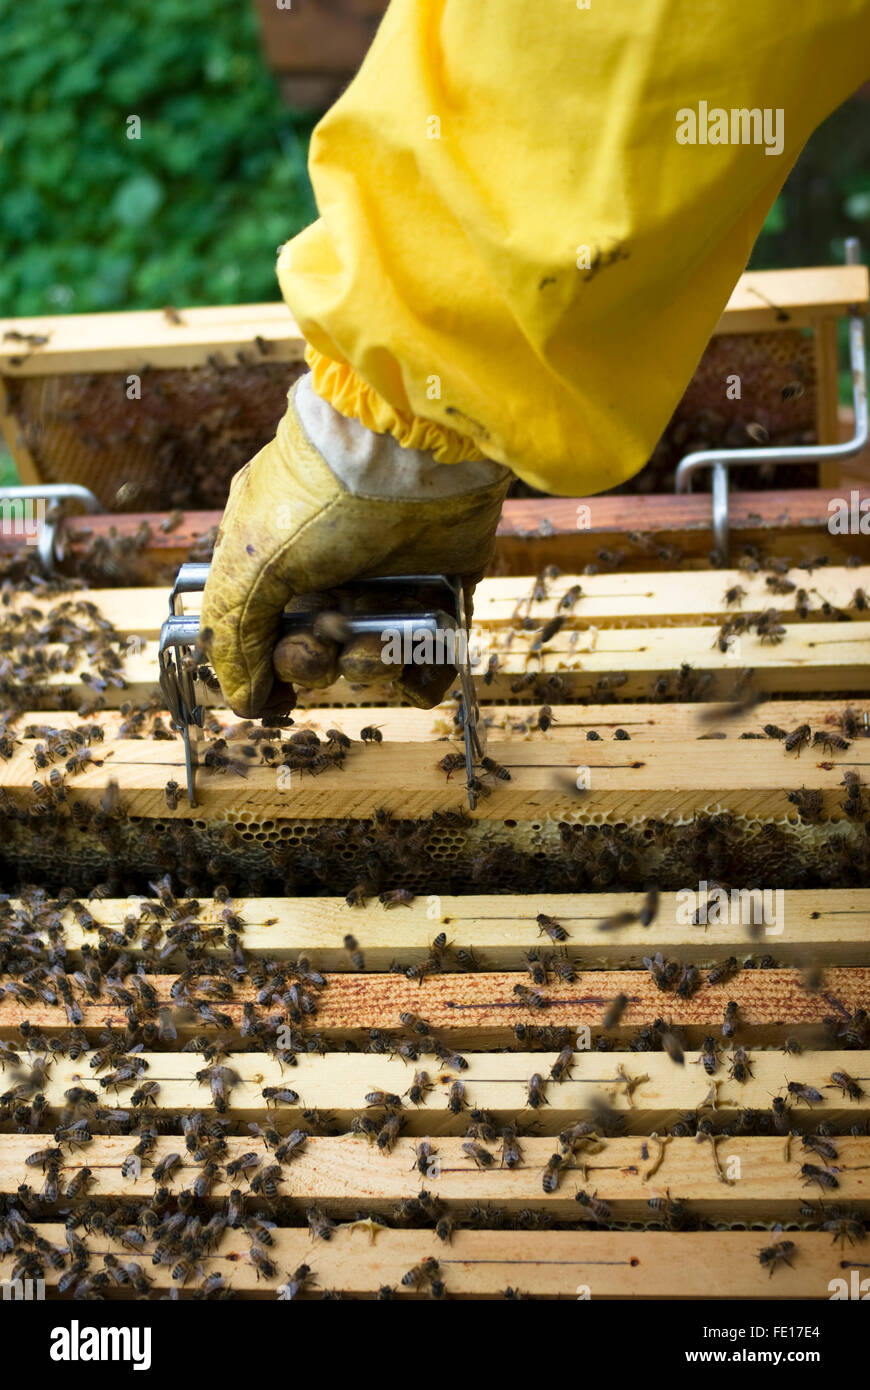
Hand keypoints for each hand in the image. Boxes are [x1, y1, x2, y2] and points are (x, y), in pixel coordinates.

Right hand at [200, 374, 510, 716]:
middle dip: (316, 664)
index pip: (264, 628)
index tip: (274, 691)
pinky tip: (413, 675)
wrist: (411, 452)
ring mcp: (389, 575)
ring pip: (375, 652)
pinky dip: (425, 674)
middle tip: (320, 650)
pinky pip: (433, 649)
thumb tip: (242, 700)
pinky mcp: (443, 584)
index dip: (267, 666)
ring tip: (371, 651)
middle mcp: (331, 566)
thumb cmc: (319, 497)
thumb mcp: (250, 564)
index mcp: (276, 554)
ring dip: (368, 668)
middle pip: (320, 647)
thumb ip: (233, 636)